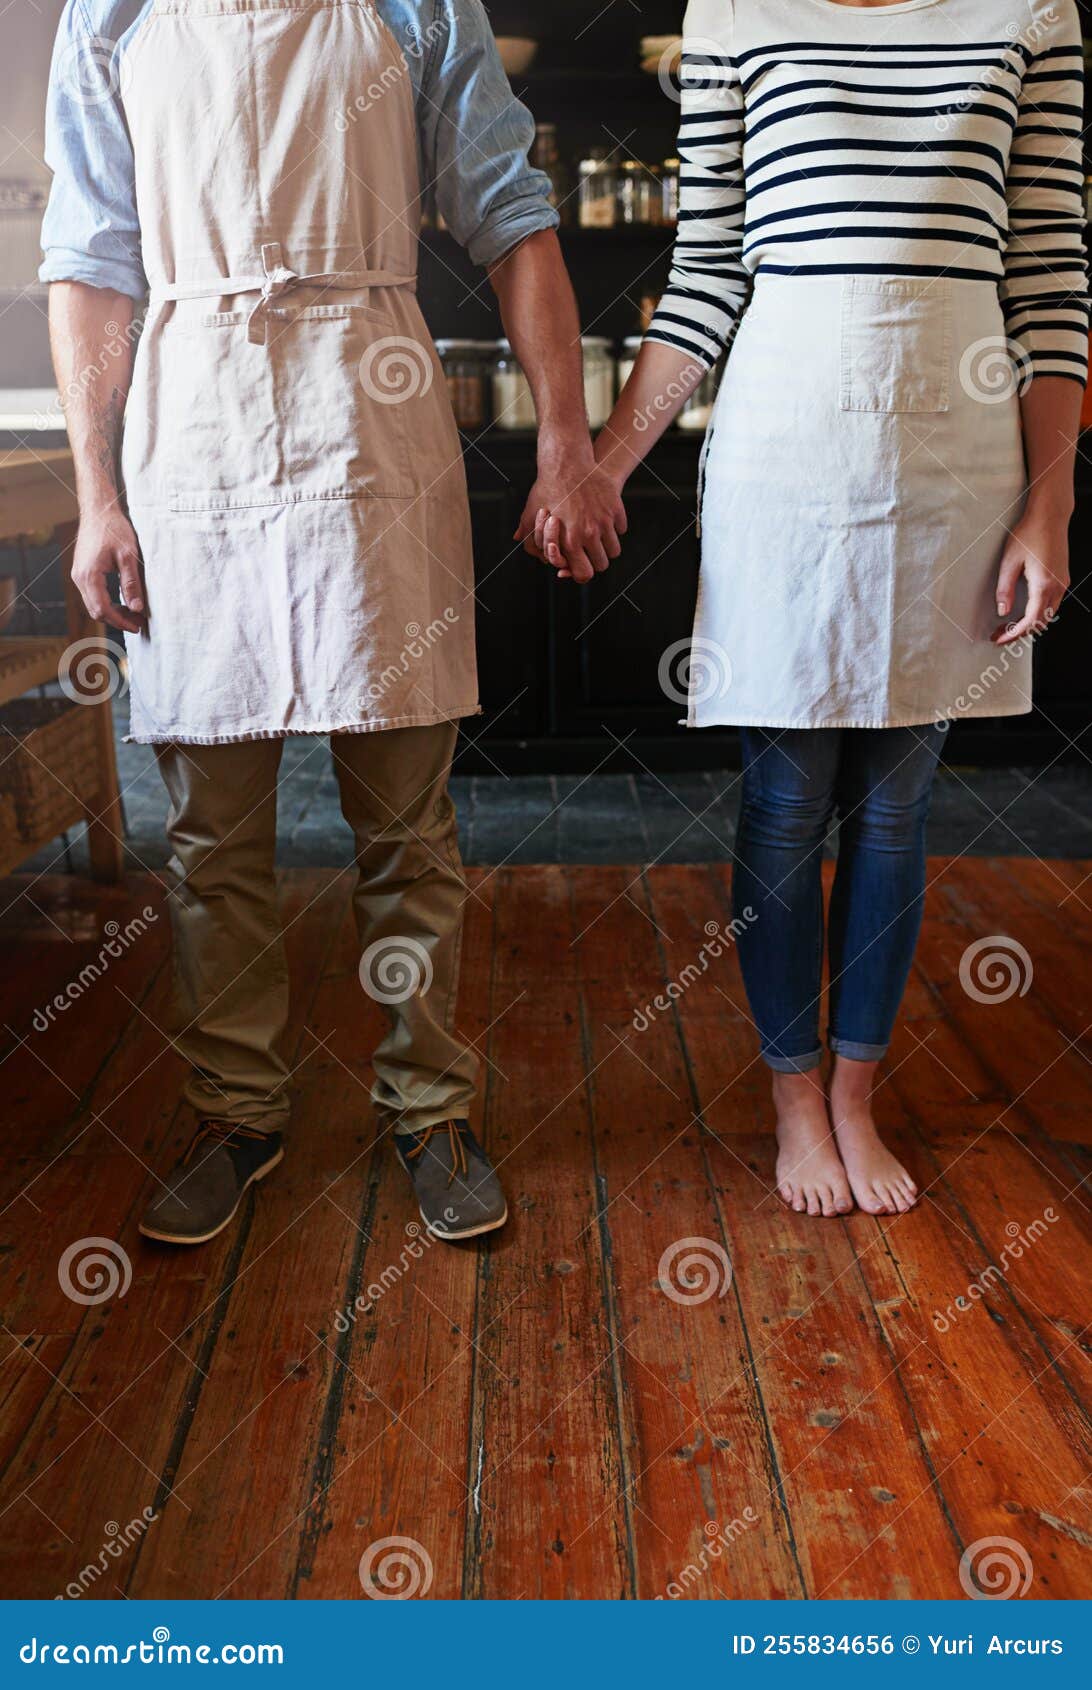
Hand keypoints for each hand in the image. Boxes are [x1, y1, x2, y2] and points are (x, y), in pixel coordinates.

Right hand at [72, 508, 145, 633]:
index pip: (103, 609)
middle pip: (96, 610)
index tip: (137, 626)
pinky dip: (107, 602)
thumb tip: (136, 607)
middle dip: (117, 620)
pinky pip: (92, 594)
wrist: (98, 510)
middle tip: (138, 623)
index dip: (121, 621)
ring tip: (133, 614)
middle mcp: (79, 577)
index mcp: (89, 575)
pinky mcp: (82, 571)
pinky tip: (123, 602)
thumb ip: (131, 583)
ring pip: (93, 604)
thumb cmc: (113, 528)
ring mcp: (78, 574)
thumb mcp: (128, 556)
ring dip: (112, 612)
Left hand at [515, 455, 626, 584]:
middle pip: (602, 564)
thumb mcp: (531, 514)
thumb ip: (530, 538)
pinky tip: (606, 520)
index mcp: (568, 541)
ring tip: (600, 538)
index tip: (583, 565)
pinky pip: (621, 528)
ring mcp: (604, 521)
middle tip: (592, 552)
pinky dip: (615, 527)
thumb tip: (535, 555)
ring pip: (614, 549)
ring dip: (607, 546)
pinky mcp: (616, 508)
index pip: (584, 574)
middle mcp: (588, 534)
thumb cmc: (546, 489)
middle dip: (596, 560)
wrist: (566, 463)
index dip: (583, 573)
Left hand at [992, 506, 1069, 645]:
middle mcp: (1057, 586)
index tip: (999, 639)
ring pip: (1047, 615)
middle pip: (1041, 623)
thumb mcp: (1009, 562)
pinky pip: (1051, 604)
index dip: (1014, 634)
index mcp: (1043, 584)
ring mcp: (1062, 583)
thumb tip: (1002, 611)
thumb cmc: (1029, 533)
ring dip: (1029, 623)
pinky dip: (1037, 613)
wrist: (1049, 516)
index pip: (1031, 621)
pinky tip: (1022, 611)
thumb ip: (1005, 589)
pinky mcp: (1062, 578)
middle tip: (999, 634)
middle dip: (1020, 633)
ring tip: (1007, 625)